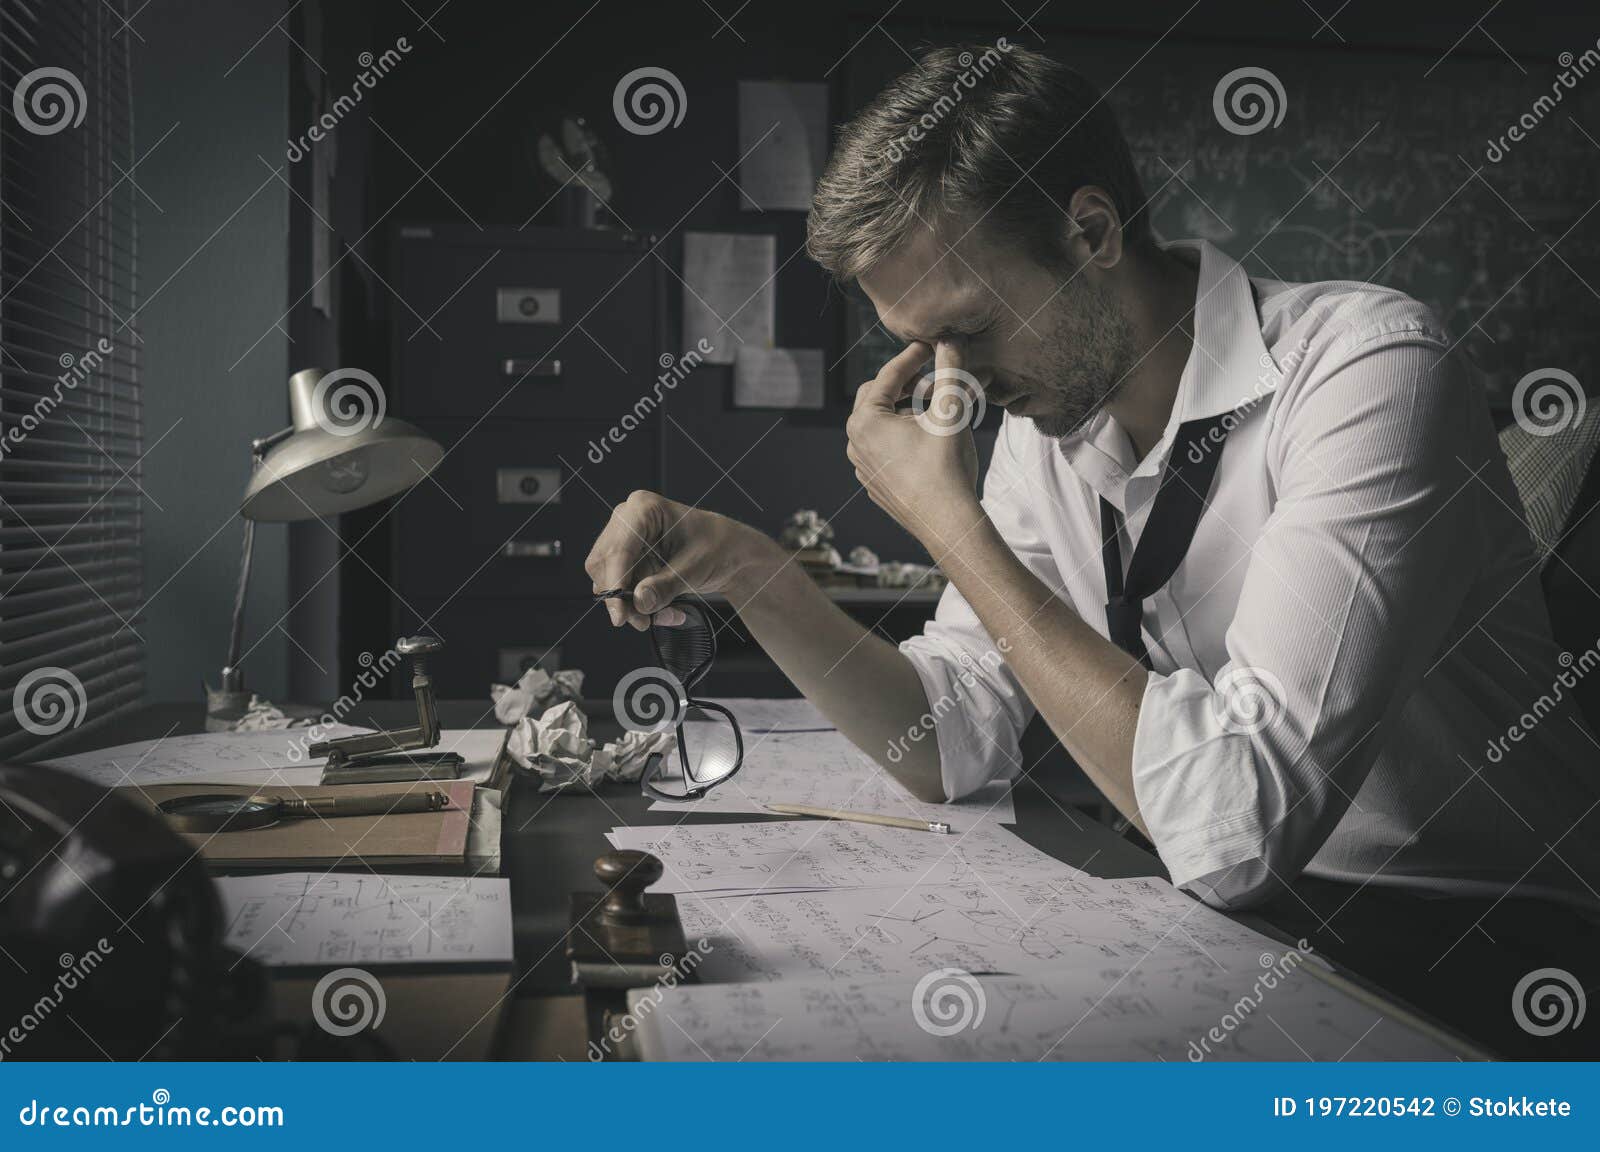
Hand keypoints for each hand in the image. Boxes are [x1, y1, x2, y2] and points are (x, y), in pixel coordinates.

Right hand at [584, 491, 777, 629]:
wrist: (729, 552)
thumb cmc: (718, 545)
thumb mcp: (695, 567)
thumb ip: (665, 585)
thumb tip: (639, 600)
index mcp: (643, 508)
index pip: (617, 549)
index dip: (615, 583)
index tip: (620, 613)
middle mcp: (627, 521)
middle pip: (604, 566)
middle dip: (623, 598)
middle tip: (643, 621)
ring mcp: (626, 541)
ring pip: (609, 582)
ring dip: (633, 606)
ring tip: (665, 615)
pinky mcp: (629, 562)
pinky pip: (622, 590)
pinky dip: (640, 605)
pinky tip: (665, 609)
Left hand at [845, 339, 983, 557]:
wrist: (947, 523)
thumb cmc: (946, 467)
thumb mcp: (950, 411)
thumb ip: (950, 370)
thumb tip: (951, 339)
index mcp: (865, 421)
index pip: (888, 375)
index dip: (913, 356)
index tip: (932, 345)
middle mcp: (854, 442)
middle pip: (878, 397)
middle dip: (907, 384)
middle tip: (934, 379)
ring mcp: (862, 466)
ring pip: (881, 424)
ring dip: (906, 410)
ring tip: (936, 408)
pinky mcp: (875, 484)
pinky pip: (884, 449)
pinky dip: (903, 436)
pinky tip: (929, 438)